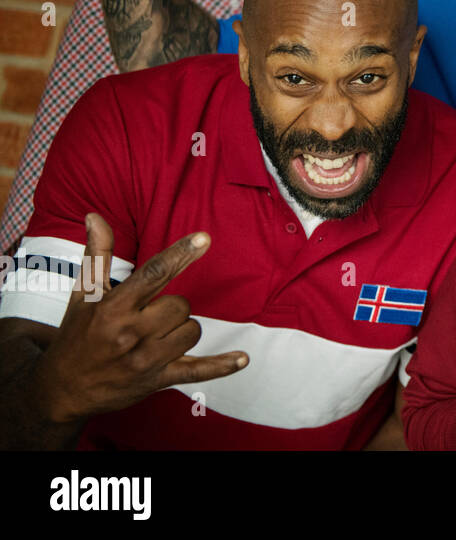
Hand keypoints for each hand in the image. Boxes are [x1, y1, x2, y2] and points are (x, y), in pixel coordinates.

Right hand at [34, 213, 247, 425]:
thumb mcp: (84, 294)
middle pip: (181, 305)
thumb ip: (97, 254)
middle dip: (170, 307)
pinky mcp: (158, 380)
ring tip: (153, 337)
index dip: (180, 254)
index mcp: (113, 308)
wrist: (62, 389)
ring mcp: (146, 360)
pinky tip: (243, 359)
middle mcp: (132, 333)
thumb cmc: (76, 335)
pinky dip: (221, 366)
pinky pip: (198, 371)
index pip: (154, 274)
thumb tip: (95, 216)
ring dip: (180, 330)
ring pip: (192, 331)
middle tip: (146, 317)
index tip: (204, 238)